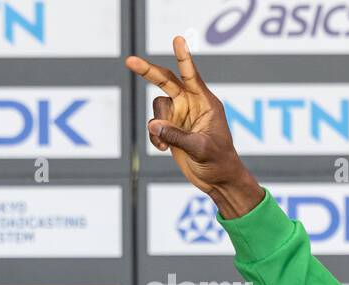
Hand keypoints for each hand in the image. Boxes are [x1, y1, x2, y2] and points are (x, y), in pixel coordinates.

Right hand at [125, 36, 264, 218]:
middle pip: (166, 81)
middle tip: (129, 61)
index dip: (183, 58)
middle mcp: (192, 105)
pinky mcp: (172, 127)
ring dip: (157, 125)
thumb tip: (153, 125)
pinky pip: (154, 124)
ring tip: (165, 144)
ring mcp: (181, 115)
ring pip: (157, 107)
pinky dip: (155, 136)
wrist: (219, 181)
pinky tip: (163, 149)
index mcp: (206, 104)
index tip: (178, 39)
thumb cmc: (219, 162)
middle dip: (148, 72)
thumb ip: (177, 136)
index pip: (191, 76)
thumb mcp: (201, 149)